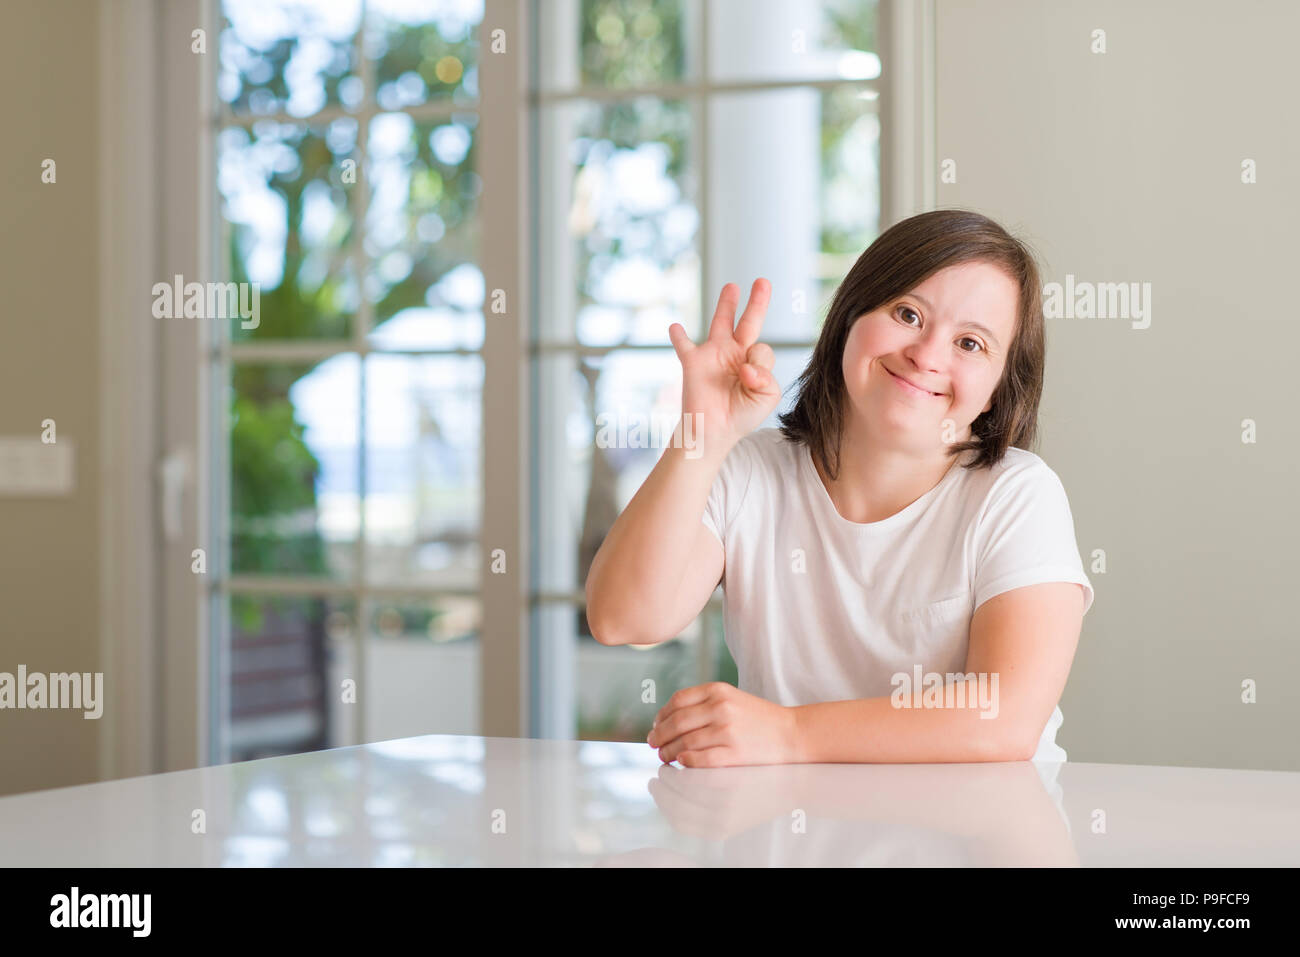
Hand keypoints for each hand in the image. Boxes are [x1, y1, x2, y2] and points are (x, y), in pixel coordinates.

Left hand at [646, 681, 801, 766]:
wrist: (791, 733)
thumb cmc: (758, 718)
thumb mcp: (731, 698)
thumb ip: (703, 702)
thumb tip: (668, 719)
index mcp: (719, 690)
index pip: (678, 700)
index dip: (661, 715)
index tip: (655, 725)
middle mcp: (721, 708)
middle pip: (677, 722)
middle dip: (659, 735)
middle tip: (653, 743)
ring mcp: (727, 731)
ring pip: (685, 742)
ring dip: (669, 751)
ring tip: (664, 756)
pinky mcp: (734, 753)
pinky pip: (700, 759)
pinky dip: (686, 761)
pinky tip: (682, 762)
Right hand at [668, 280, 781, 451]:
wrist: (713, 433)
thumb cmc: (741, 417)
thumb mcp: (766, 398)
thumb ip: (766, 377)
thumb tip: (747, 365)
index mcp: (754, 363)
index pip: (763, 348)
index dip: (758, 362)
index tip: (749, 378)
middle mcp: (735, 355)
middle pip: (749, 322)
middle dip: (757, 302)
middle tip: (763, 282)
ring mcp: (714, 356)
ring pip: (721, 322)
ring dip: (726, 304)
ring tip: (732, 286)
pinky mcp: (694, 363)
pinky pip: (684, 345)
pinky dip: (678, 335)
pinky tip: (675, 326)